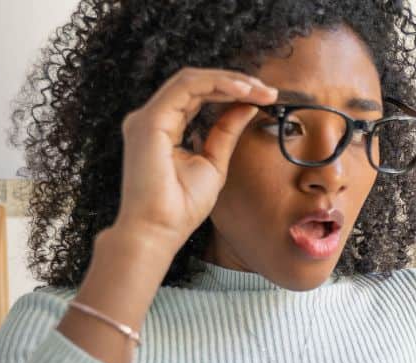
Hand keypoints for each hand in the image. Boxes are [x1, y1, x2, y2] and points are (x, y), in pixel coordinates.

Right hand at [114, 67, 277, 249]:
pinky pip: (187, 88)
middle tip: (268, 90)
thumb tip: (247, 107)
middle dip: (235, 82)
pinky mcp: (149, 121)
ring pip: (192, 80)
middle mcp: (152, 118)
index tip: (265, 98)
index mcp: (164, 127)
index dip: (232, 92)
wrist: (159, 230)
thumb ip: (226, 132)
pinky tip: (243, 91)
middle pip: (196, 83)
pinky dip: (217, 84)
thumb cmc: (181, 206)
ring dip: (230, 80)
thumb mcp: (214, 163)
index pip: (198, 96)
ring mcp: (147, 118)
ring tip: (260, 89)